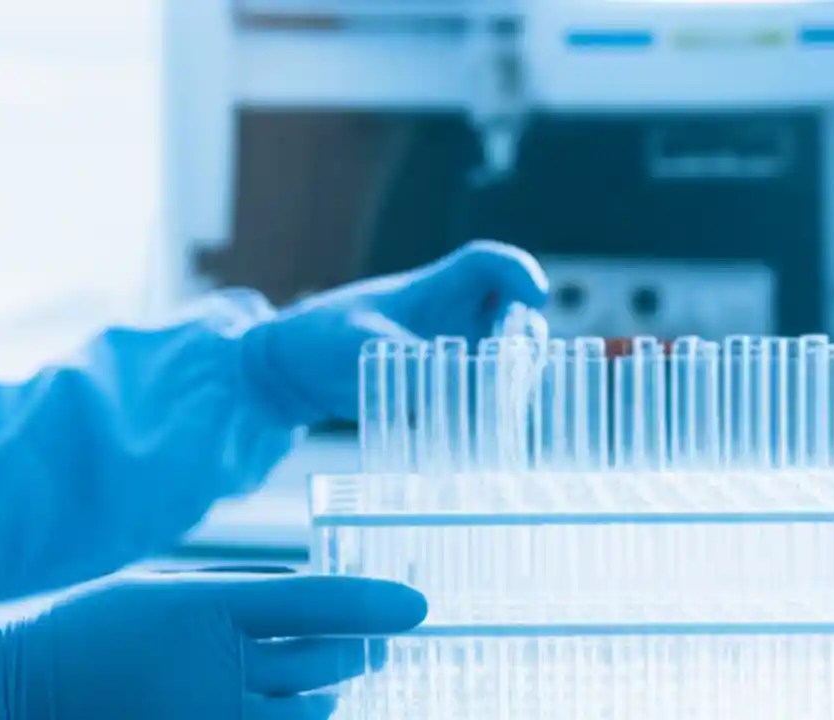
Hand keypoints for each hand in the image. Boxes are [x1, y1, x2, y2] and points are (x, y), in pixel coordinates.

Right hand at [0, 573, 427, 718]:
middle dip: (360, 650)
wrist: (12, 693)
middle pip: (328, 661)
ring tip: (317, 679)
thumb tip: (311, 603)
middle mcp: (215, 670)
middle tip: (371, 644)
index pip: (314, 601)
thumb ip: (236, 595)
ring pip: (313, 714)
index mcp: (204, 609)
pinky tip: (284, 709)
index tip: (419, 606)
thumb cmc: (90, 631)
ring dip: (326, 695)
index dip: (374, 602)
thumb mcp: (160, 588)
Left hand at [243, 240, 549, 423]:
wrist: (297, 372)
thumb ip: (395, 350)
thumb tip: (433, 371)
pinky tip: (480, 436)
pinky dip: (489, 416)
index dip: (519, 270)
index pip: (489, 264)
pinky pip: (483, 402)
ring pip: (509, 364)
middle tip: (509, 364)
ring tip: (497, 407)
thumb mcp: (354, 339)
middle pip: (516, 319)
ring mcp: (457, 356)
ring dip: (512, 383)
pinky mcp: (446, 394)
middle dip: (524, 339)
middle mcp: (458, 319)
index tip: (535, 294)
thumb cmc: (324, 336)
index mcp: (438, 288)